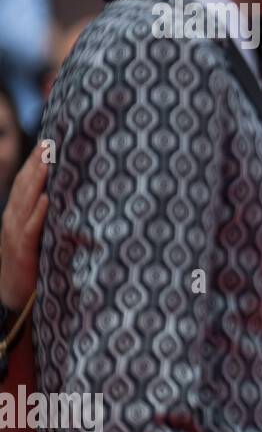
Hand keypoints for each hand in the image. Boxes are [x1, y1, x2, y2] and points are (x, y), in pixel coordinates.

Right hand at [0, 145, 49, 310]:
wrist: (13, 292)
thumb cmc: (33, 259)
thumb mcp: (41, 232)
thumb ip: (53, 214)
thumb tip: (77, 196)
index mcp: (18, 210)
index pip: (27, 179)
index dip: (37, 160)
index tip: (51, 139)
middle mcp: (13, 217)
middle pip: (26, 184)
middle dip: (37, 162)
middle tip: (51, 141)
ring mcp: (15, 232)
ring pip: (26, 200)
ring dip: (37, 180)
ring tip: (48, 160)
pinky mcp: (21, 250)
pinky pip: (30, 228)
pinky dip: (38, 213)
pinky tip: (47, 199)